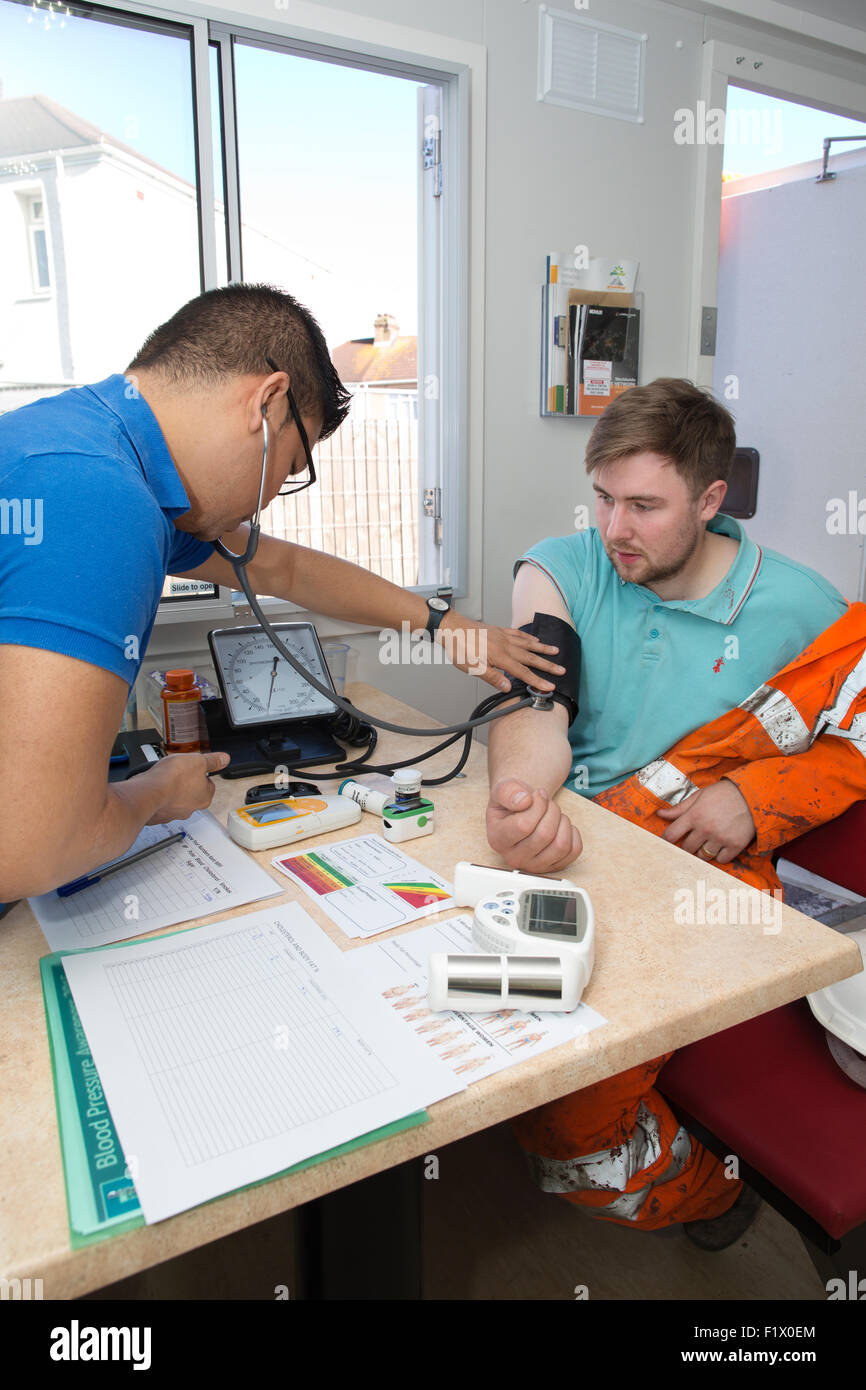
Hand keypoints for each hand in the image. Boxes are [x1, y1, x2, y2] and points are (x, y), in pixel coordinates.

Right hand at [141, 751, 229, 823]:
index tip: (195, 768)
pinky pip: (160, 805)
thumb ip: (212, 761)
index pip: (209, 785)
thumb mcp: (198, 761)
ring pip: (175, 800)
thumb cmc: (173, 778)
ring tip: (164, 779)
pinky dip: (158, 797)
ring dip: (171, 791)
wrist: (148, 792)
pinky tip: (154, 788)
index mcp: (205, 797)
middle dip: (185, 784)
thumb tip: (224, 759)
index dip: (201, 774)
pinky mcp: (157, 815)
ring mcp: (173, 814)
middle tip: (178, 773)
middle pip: (192, 793)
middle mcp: (191, 809)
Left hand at [438, 613, 564, 693]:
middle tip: (562, 670)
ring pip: (528, 644)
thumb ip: (492, 677)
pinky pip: (518, 634)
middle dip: (547, 665)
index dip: (537, 680)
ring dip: (542, 649)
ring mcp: (503, 637)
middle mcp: (505, 646)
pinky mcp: (499, 631)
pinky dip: (528, 637)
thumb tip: (508, 687)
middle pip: (530, 658)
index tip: (549, 686)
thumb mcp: (472, 668)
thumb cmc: (459, 648)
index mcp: (500, 657)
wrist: (451, 627)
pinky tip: (535, 640)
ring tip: (555, 652)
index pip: (523, 672)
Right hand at [486, 777, 581, 872]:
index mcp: (498, 839)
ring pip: (561, 845)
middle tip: (547, 803)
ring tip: (554, 814)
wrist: (521, 810)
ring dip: (563, 822)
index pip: (524, 826)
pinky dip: (573, 833)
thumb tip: (524, 801)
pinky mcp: (553, 867)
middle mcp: (514, 857)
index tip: (537, 795)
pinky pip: (574, 851)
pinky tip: (560, 825)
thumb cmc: (512, 801)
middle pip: (545, 835)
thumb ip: (508, 792)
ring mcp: (534, 865)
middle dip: (552, 811)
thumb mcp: (503, 789)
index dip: (538, 806)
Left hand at [656, 778, 756, 862]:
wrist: (752, 795)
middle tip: (693, 839)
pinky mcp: (735, 845)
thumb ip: (680, 808)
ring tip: (708, 841)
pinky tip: (721, 845)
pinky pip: (721, 860)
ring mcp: (720, 838)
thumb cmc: (724, 794)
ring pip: (703, 856)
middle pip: (686, 849)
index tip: (667, 842)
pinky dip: (719, 855)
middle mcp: (706, 828)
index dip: (665, 840)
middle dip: (687, 845)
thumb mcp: (699, 795)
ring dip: (702, 851)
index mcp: (694, 815)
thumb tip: (660, 814)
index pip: (670, 835)